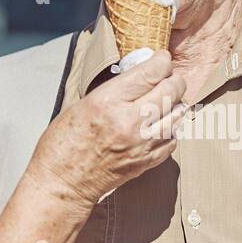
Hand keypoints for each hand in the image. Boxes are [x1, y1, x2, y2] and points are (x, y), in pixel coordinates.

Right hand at [28, 50, 185, 206]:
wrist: (63, 183)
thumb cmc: (64, 142)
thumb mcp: (83, 103)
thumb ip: (115, 89)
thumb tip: (140, 74)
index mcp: (109, 101)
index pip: (152, 72)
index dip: (162, 61)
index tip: (162, 59)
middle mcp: (130, 121)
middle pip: (172, 90)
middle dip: (174, 80)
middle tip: (168, 78)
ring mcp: (142, 144)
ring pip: (178, 114)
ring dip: (175, 104)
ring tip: (164, 102)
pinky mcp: (148, 161)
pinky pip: (173, 138)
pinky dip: (170, 129)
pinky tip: (159, 125)